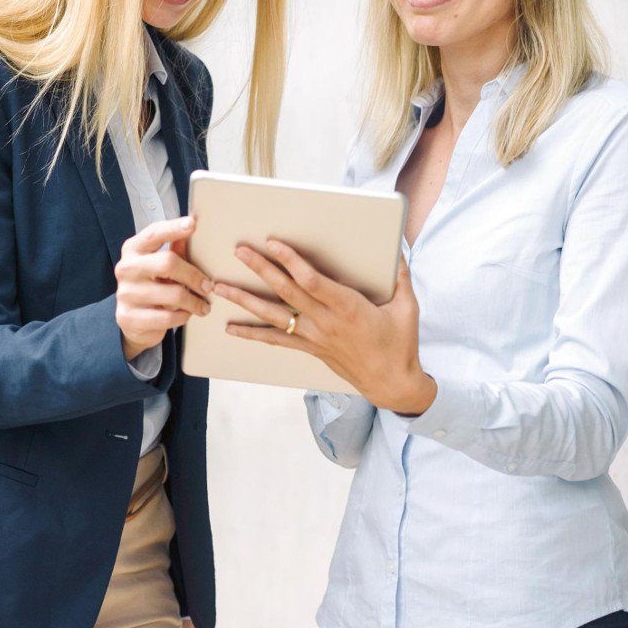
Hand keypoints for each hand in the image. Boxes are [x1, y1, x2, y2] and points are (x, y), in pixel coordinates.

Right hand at [115, 216, 212, 360]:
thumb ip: (174, 250)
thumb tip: (191, 226)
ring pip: (172, 294)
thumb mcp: (159, 267)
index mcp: (133, 250)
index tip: (192, 223)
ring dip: (193, 302)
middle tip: (208, 286)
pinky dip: (182, 316)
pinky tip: (185, 314)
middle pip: (168, 263)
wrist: (132, 321)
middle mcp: (127, 268)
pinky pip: (167, 317)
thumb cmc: (150, 287)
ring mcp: (126, 293)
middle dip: (194, 276)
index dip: (173, 228)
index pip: (153, 234)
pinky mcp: (129, 317)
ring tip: (202, 306)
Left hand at [214, 242, 435, 414]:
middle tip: (239, 251)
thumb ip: (400, 275)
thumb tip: (397, 246)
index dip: (291, 262)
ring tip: (220, 286)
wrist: (391, 384)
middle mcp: (326, 322)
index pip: (313, 281)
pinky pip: (275, 340)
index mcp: (349, 308)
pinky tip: (231, 328)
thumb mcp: (407, 306)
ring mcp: (314, 337)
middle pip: (287, 292)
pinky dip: (251, 334)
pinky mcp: (309, 348)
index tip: (273, 243)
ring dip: (244, 299)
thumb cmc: (400, 343)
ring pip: (273, 316)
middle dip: (261, 269)